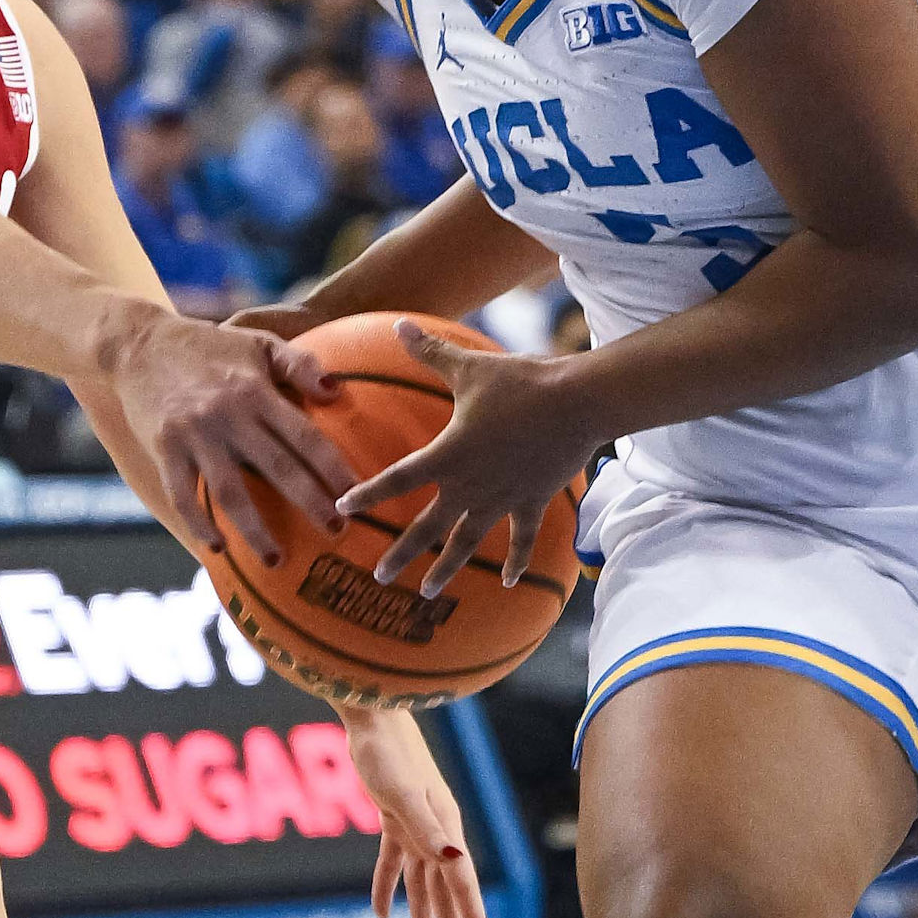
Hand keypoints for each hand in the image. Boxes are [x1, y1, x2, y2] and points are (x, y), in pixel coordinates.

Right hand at [95, 303, 352, 567]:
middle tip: (339, 531)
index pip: (303, 434)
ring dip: (254, 531)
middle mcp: (228, 415)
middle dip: (310, 502)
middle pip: (276, 467)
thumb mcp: (257, 343)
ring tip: (277, 561)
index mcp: (256, 391)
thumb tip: (337, 392)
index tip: (358, 493)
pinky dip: (199, 523)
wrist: (138, 344)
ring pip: (229, 492)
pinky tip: (217, 547)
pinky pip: (182, 495)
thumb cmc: (208, 346)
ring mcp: (194, 435)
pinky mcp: (164, 449)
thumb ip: (299, 365)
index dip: (332, 466)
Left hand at [339, 320, 594, 594]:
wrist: (576, 403)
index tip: (342, 508)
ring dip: (446, 568)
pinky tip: (506, 583)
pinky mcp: (531, 501)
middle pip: (427, 527)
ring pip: (467, 543)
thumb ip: (430, 351)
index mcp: (447, 454)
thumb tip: (399, 324)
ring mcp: (501, 498)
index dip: (368, 493)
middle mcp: (469, 485)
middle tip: (379, 577)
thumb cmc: (520, 382)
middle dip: (401, 554)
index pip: (397, 478)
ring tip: (427, 593)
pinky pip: (521, 539)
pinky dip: (515, 562)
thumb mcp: (469, 366)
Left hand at [346, 706, 493, 917]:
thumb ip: (427, 826)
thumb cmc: (387, 751)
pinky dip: (387, 888)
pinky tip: (382, 914)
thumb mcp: (402, 791)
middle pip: (447, 892)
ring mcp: (417, 827)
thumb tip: (454, 858)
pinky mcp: (394, 819)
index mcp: (446, 827)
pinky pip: (393, 863)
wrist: (373, 716)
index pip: (463, 883)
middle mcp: (437, 832)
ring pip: (422, 885)